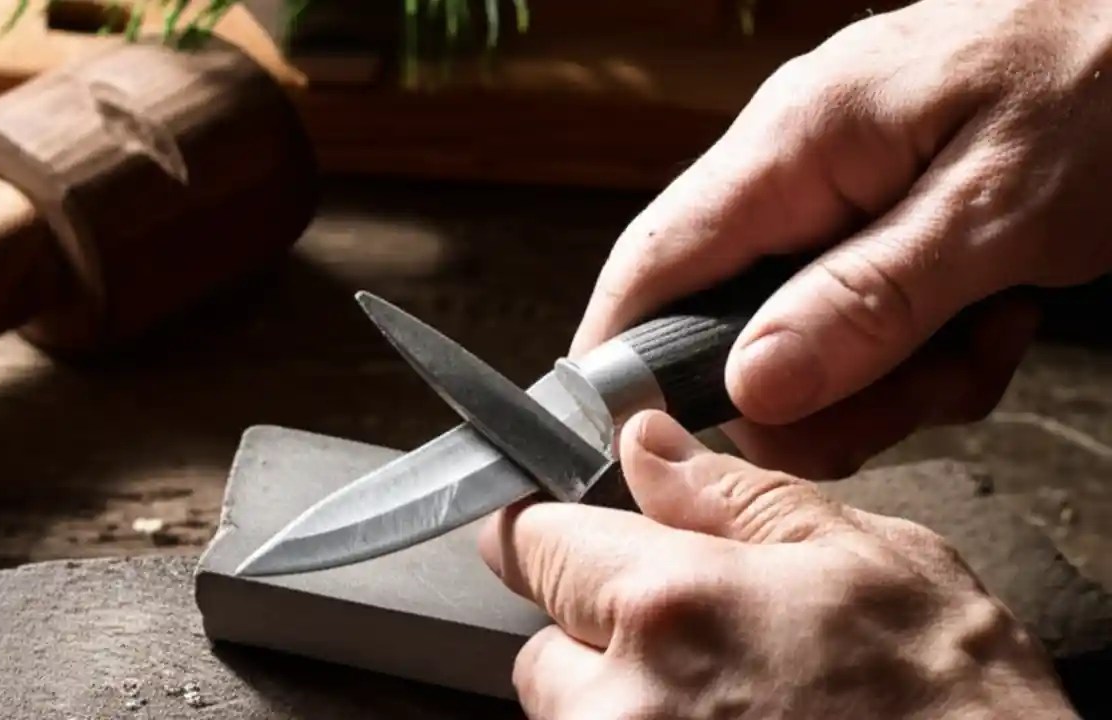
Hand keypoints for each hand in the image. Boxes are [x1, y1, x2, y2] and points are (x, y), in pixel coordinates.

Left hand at [478, 410, 1076, 719]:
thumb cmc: (958, 705)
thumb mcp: (872, 559)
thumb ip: (735, 498)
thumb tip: (646, 445)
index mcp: (672, 603)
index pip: (533, 543)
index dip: (548, 534)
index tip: (561, 540)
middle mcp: (622, 706)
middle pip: (541, 649)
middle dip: (596, 636)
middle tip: (695, 643)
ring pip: (575, 719)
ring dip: (624, 705)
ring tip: (733, 702)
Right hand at [571, 0, 1111, 477]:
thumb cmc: (1109, 77)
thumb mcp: (997, 212)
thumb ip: (870, 301)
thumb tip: (751, 385)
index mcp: (797, 142)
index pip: (654, 261)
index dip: (621, 356)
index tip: (626, 438)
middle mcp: (798, 163)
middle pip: (732, 320)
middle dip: (814, 391)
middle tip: (898, 408)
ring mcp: (838, 188)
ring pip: (802, 333)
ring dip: (887, 374)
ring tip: (976, 345)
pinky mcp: (880, 213)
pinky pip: (859, 313)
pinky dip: (922, 349)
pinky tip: (990, 320)